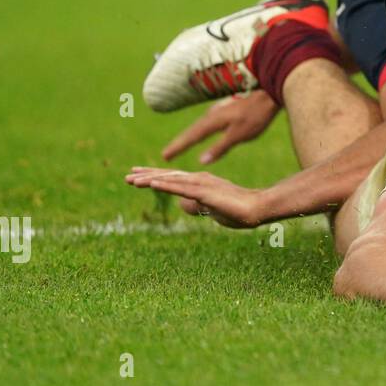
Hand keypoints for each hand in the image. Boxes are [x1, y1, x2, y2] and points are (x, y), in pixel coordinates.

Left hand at [125, 166, 266, 227]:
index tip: (137, 175)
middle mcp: (200, 179)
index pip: (173, 178)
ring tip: (132, 181)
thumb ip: (196, 206)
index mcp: (201, 182)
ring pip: (171, 181)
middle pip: (168, 176)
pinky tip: (152, 185)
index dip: (154, 176)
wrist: (258, 208)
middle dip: (146, 176)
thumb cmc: (238, 210)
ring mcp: (203, 184)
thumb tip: (181, 205)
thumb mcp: (211, 209)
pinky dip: (166, 186)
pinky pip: (182, 189)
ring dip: (151, 180)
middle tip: (127, 176)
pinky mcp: (206, 192)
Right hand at [161, 91, 278, 164]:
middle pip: (191, 131)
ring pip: (199, 125)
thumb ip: (220, 148)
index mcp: (212, 122)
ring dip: (188, 136)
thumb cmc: (257, 115)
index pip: (190, 137)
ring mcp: (219, 110)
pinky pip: (208, 122)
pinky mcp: (226, 109)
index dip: (178, 147)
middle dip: (179, 143)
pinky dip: (200, 130)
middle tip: (166, 154)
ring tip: (179, 145)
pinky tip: (202, 131)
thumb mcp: (240, 135)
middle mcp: (212, 115)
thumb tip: (201, 161)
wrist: (270, 92)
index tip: (165, 156)